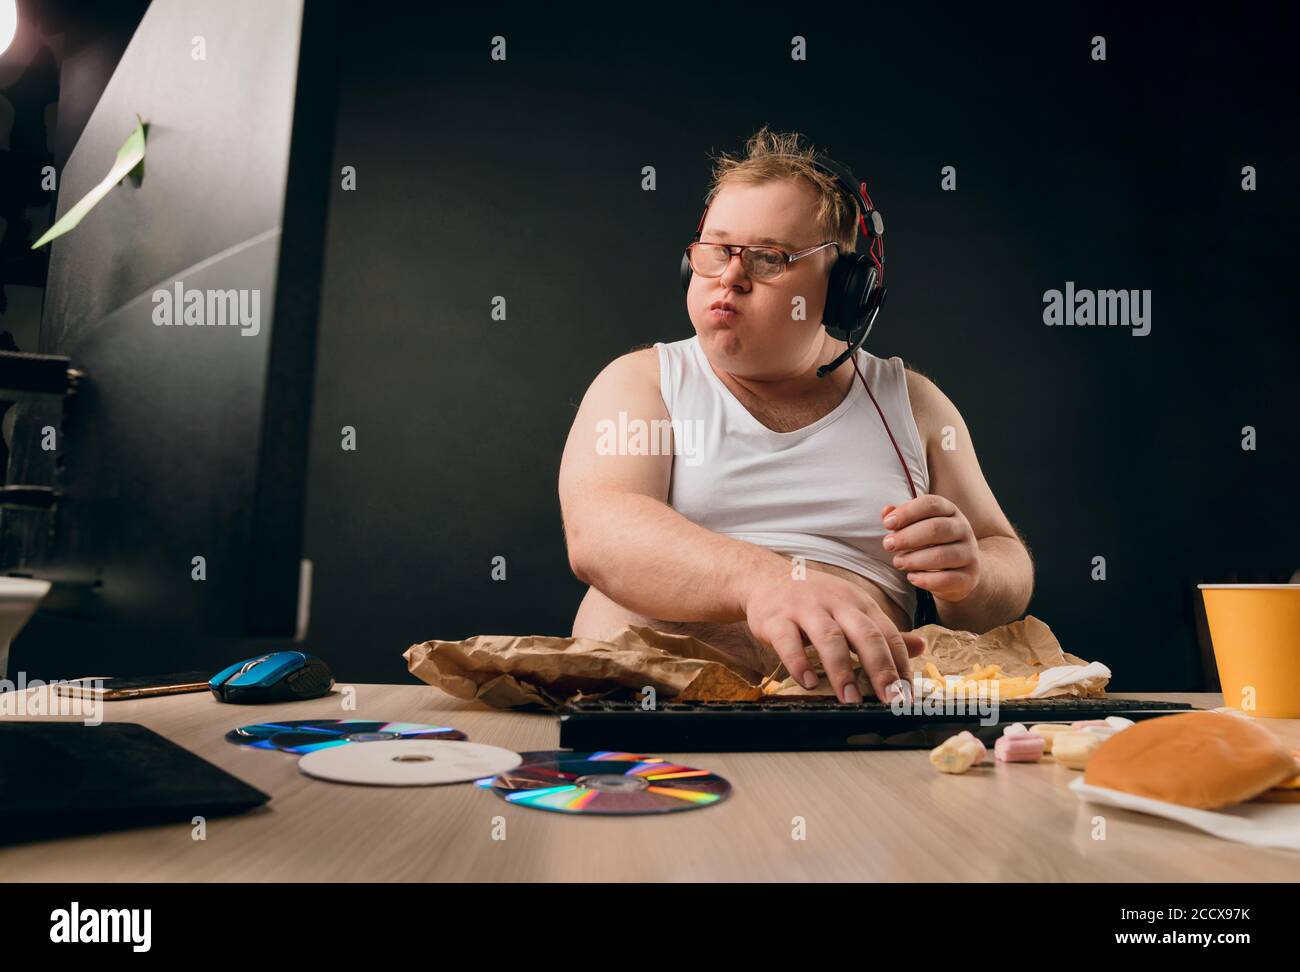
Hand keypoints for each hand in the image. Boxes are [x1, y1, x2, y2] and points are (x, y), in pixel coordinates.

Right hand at [744, 570, 925, 702]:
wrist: (765, 577)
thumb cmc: (814, 600)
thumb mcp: (851, 609)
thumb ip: (882, 631)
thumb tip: (921, 647)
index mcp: (859, 603)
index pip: (888, 633)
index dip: (901, 664)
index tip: (907, 693)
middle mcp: (836, 603)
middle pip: (865, 635)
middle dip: (881, 669)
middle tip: (890, 699)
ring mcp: (805, 608)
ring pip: (829, 638)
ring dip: (842, 671)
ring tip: (851, 700)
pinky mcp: (776, 618)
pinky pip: (789, 641)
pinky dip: (799, 663)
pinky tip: (808, 682)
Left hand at [882, 495, 981, 602]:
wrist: (961, 571)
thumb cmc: (932, 543)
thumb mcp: (917, 527)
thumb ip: (901, 519)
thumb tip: (886, 512)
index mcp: (949, 511)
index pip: (931, 504)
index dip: (907, 512)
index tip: (887, 524)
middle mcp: (963, 529)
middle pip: (936, 528)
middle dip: (907, 537)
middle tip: (888, 545)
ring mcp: (969, 553)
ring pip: (942, 555)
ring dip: (914, 559)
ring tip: (898, 562)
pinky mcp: (969, 576)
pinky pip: (947, 578)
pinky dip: (926, 579)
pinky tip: (911, 577)